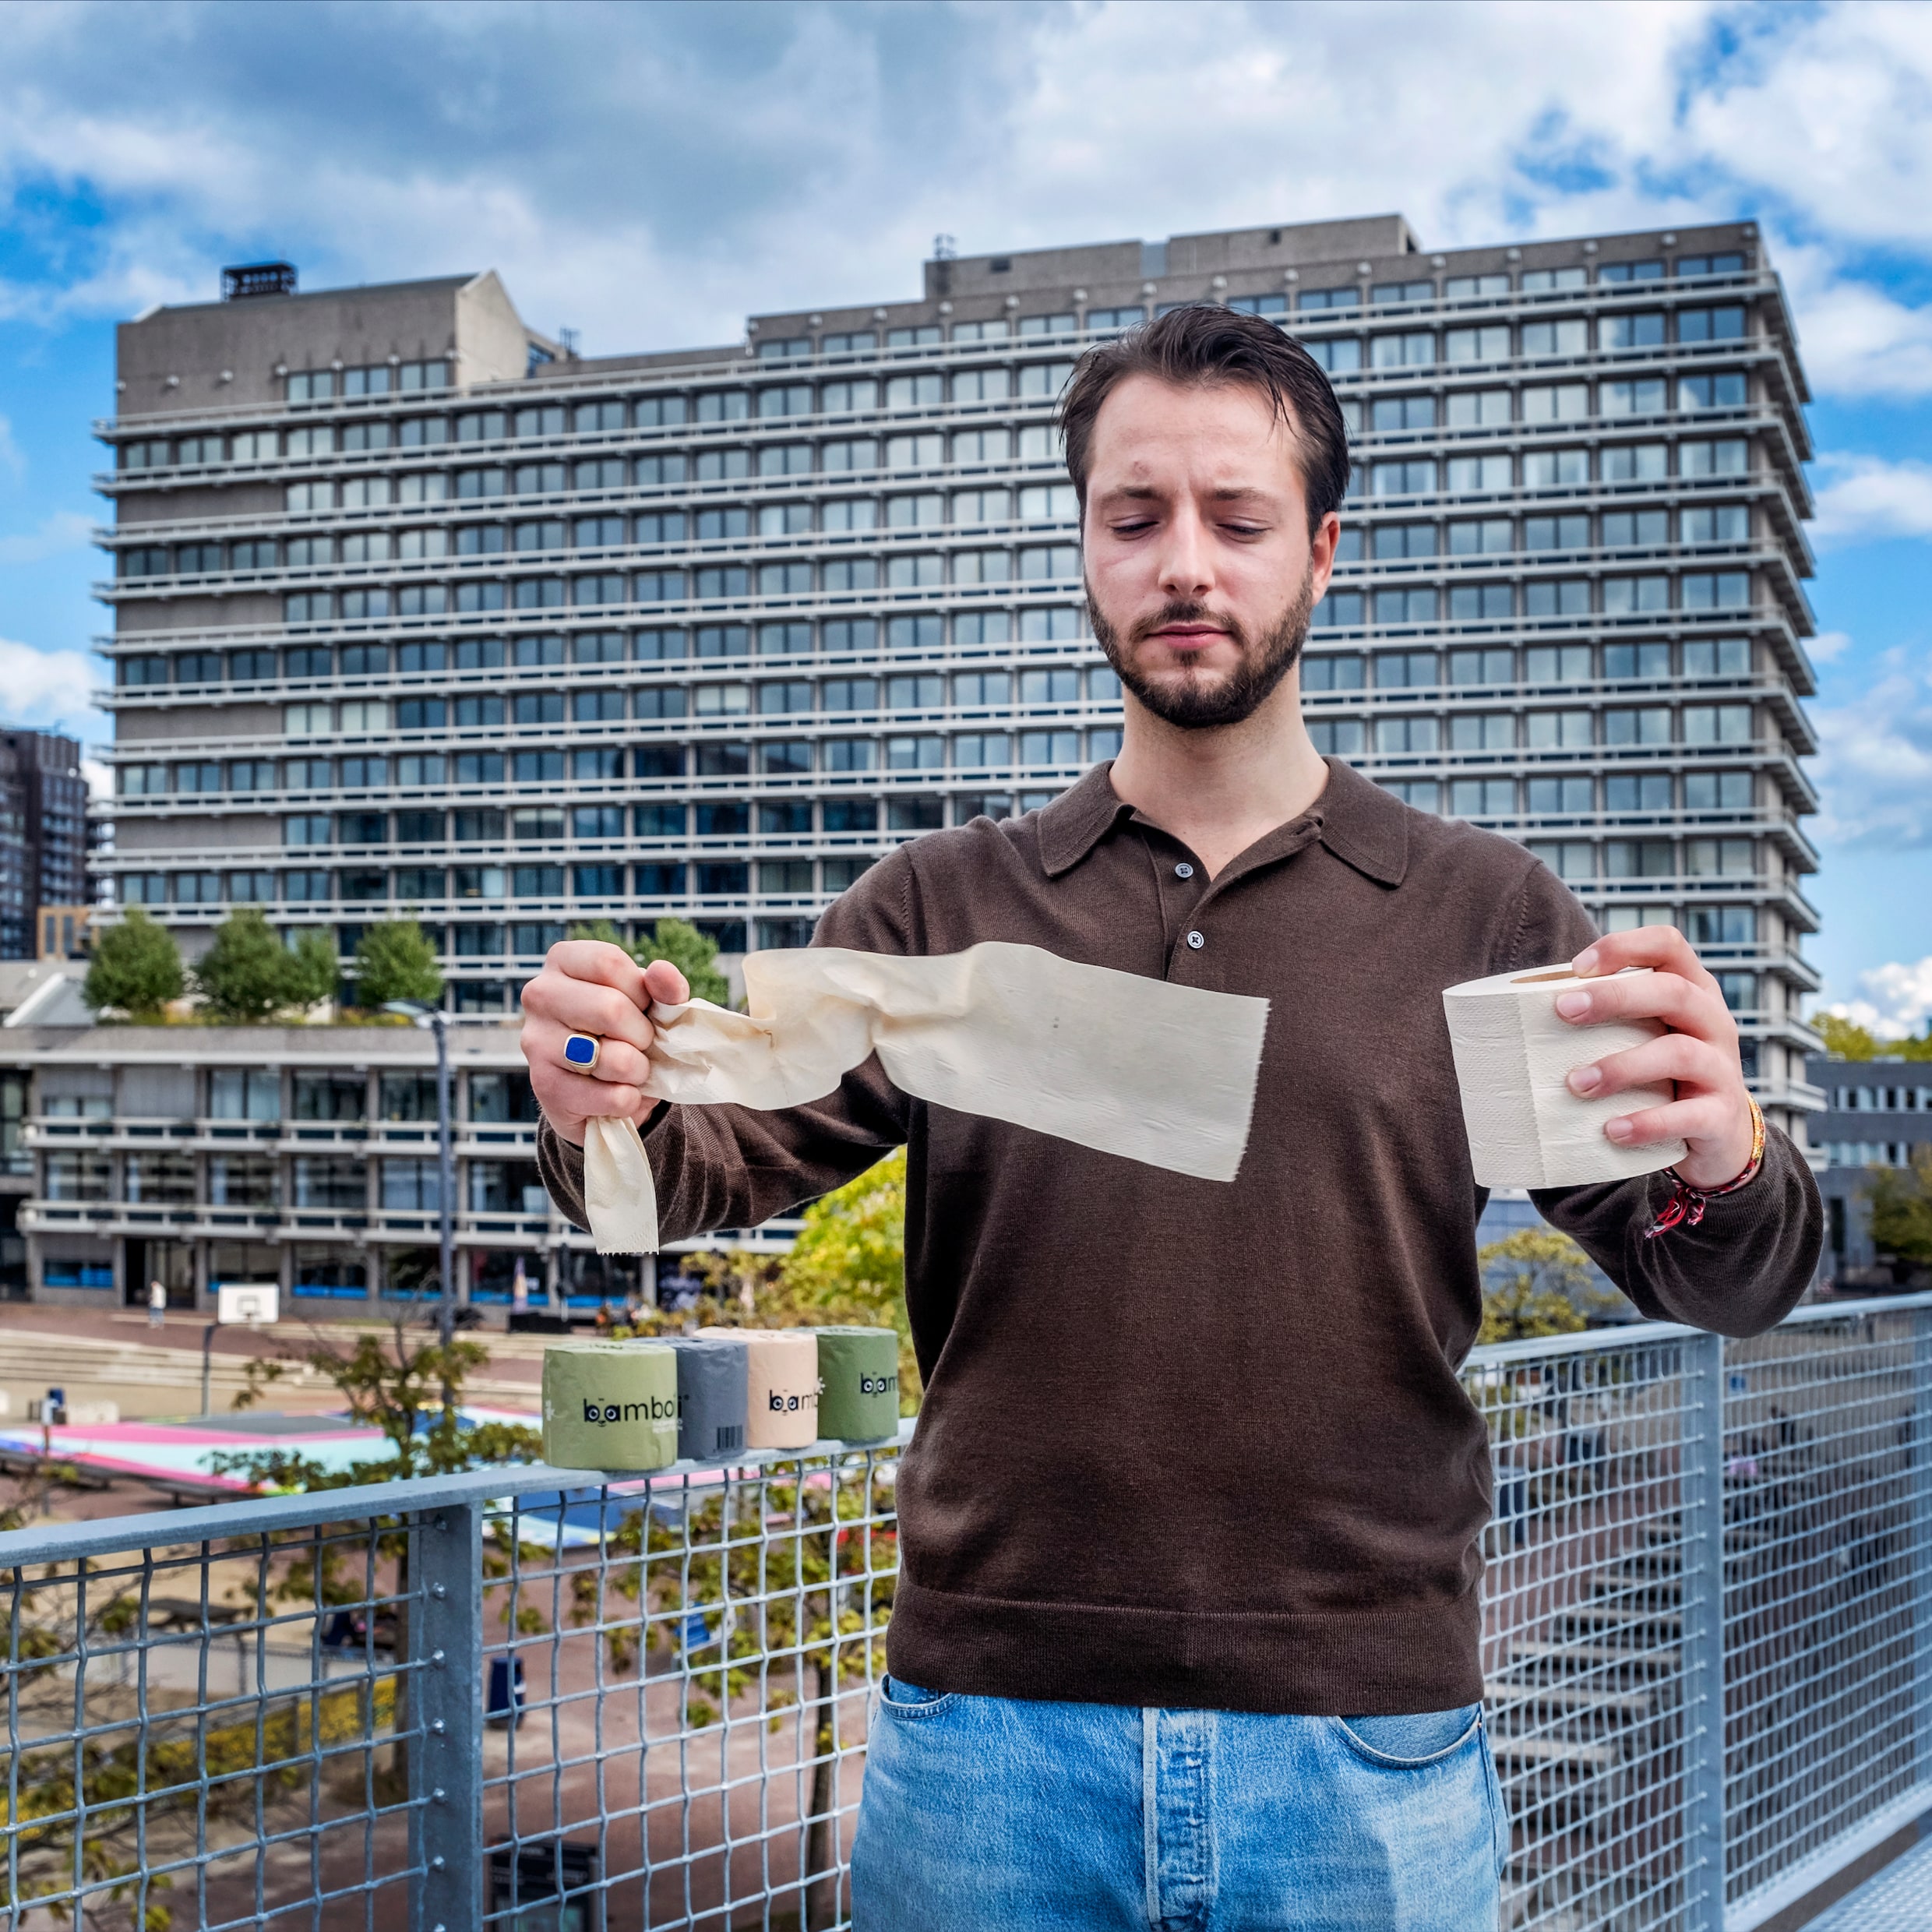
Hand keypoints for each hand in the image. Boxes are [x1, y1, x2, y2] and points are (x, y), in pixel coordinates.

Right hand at [519, 942, 688, 1146]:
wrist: (596, 1086)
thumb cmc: (624, 1029)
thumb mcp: (648, 1002)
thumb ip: (663, 986)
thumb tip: (663, 971)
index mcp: (562, 961)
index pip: (608, 963)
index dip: (641, 990)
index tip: (642, 1005)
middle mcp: (539, 995)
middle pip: (611, 1009)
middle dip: (644, 1034)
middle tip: (641, 1043)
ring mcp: (536, 1042)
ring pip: (615, 1058)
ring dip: (639, 1070)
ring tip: (631, 1069)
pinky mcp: (546, 1087)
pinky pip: (613, 1096)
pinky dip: (630, 1099)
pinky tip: (618, 1092)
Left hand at [1558, 925, 1755, 1189]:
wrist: (1720, 1137)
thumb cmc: (1663, 1074)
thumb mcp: (1645, 1036)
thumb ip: (1605, 1020)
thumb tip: (1513, 1016)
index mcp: (1692, 990)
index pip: (1669, 945)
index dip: (1625, 946)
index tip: (1577, 966)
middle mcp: (1712, 1021)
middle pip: (1672, 991)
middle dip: (1615, 997)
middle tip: (1563, 1011)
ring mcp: (1722, 1068)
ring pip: (1678, 1053)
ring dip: (1621, 1066)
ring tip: (1575, 1084)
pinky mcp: (1721, 1116)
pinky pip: (1688, 1116)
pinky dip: (1647, 1123)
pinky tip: (1611, 1129)